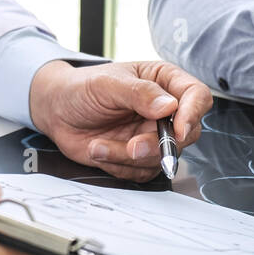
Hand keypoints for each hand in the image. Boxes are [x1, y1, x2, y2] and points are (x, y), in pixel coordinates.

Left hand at [29, 60, 212, 180]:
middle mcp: (164, 111)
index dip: (193, 114)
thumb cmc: (82, 88)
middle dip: (159, 146)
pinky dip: (119, 166)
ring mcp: (152, 136)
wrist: (56, 111)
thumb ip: (140, 93)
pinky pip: (142, 172)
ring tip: (98, 146)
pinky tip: (99, 151)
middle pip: (186, 134)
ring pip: (162, 158)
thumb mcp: (108, 84)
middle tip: (132, 146)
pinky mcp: (138, 157)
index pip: (197, 96)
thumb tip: (169, 106)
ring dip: (128, 158)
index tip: (178, 129)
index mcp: (164, 82)